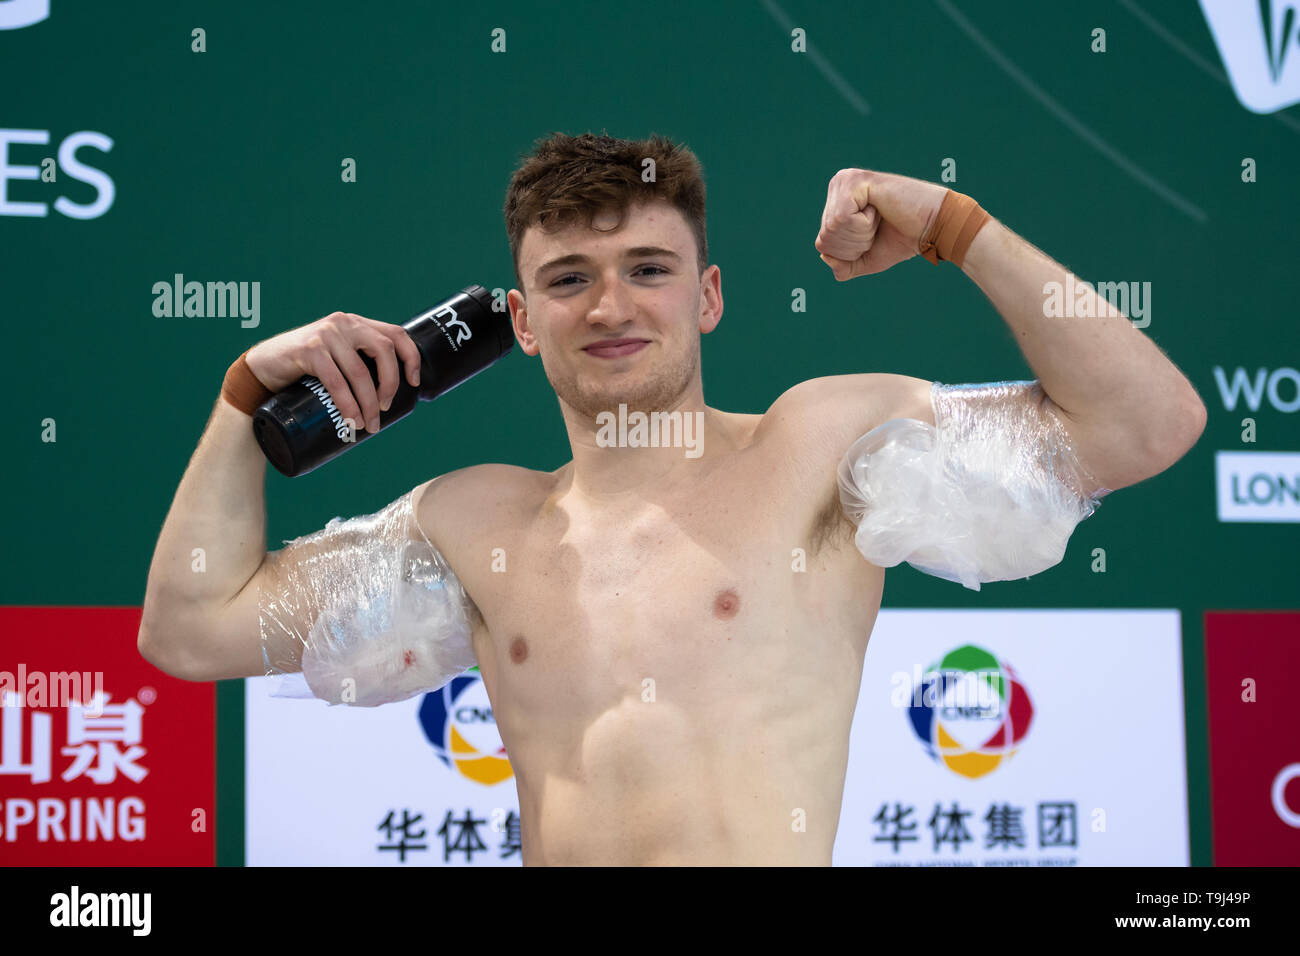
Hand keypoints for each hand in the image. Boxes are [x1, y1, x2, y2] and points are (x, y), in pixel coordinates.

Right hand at [244, 312, 422, 433]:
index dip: (411, 357)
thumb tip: (388, 396)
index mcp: (356, 324)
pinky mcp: (309, 350)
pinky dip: (347, 404)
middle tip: (385, 409)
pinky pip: (336, 381)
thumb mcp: (335, 356)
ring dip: (368, 403)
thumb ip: (356, 361)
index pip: (396, 333)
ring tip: (369, 424)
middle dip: (390, 384)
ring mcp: (327, 334)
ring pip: (360, 372)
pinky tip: (351, 419)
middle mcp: (344, 323)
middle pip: (383, 351)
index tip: (414, 383)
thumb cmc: (303, 368)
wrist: (262, 366)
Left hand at [813, 169, 948, 279]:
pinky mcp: (855, 181)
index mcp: (836, 201)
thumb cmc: (902, 239)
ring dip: (860, 235)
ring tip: (880, 218)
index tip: (873, 236)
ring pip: (832, 229)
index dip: (849, 252)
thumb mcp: (866, 259)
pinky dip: (863, 226)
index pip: (823, 243)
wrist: (932, 227)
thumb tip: (824, 256)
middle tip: (878, 227)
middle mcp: (837, 185)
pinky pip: (841, 219)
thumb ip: (842, 265)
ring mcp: (845, 180)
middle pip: (824, 237)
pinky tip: (879, 211)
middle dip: (854, 245)